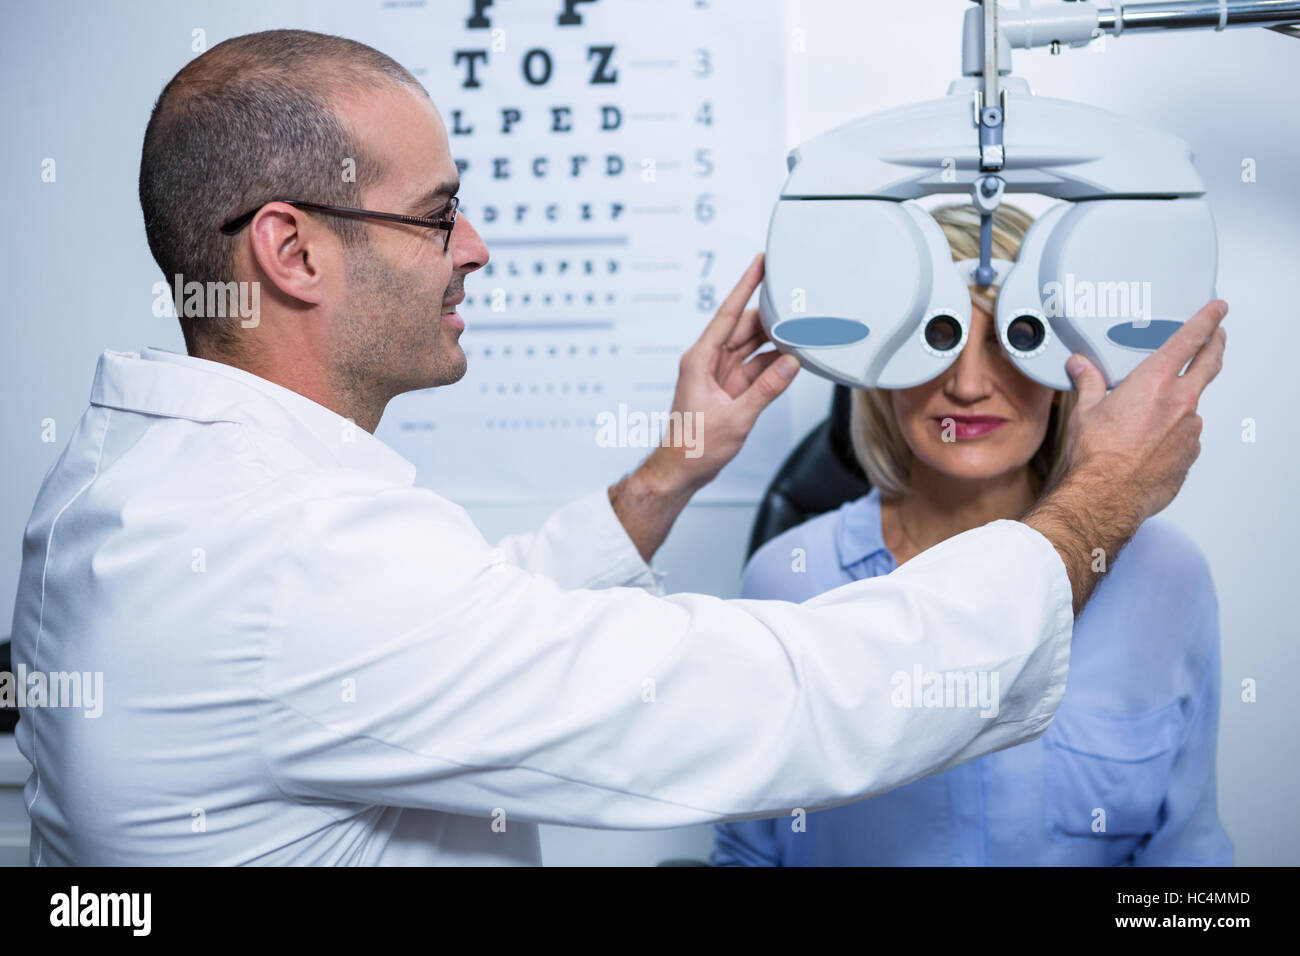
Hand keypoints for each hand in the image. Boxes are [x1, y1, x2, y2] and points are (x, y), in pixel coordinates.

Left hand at [608, 253, 799, 561]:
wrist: (681, 470)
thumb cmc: (694, 446)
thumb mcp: (736, 418)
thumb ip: (767, 390)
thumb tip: (791, 363)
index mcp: (700, 359)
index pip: (727, 313)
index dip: (745, 285)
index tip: (760, 263)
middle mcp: (708, 361)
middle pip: (744, 327)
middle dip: (771, 314)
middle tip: (797, 300)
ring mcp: (719, 374)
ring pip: (752, 346)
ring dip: (775, 340)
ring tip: (802, 328)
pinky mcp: (729, 388)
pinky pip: (756, 367)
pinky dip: (774, 363)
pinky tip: (793, 358)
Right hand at [1065, 298, 1227, 522]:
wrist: (1107, 496)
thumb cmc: (1096, 456)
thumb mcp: (1085, 411)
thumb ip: (1088, 383)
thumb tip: (1080, 366)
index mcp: (1154, 382)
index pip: (1190, 340)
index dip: (1207, 320)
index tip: (1217, 310)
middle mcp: (1180, 401)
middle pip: (1209, 363)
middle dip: (1216, 344)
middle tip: (1218, 336)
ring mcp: (1190, 428)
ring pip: (1192, 405)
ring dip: (1181, 402)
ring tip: (1152, 415)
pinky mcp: (1190, 453)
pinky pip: (1186, 436)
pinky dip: (1173, 433)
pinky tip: (1151, 443)